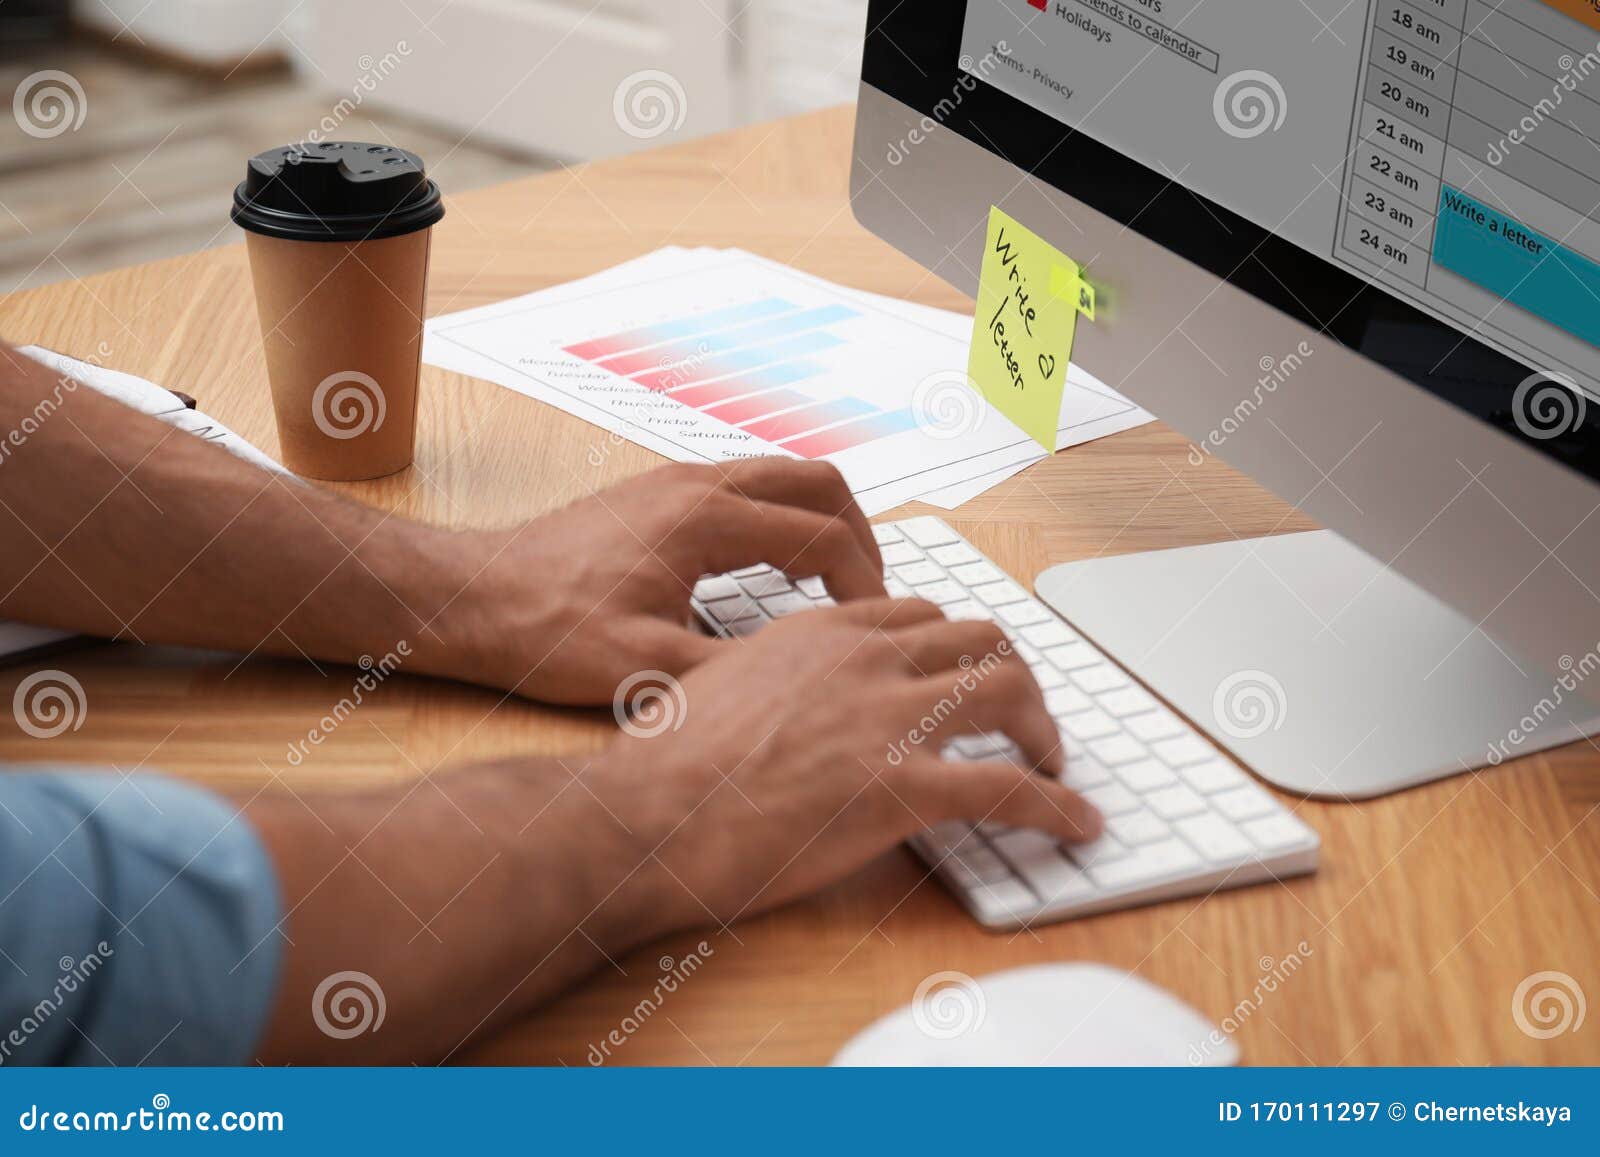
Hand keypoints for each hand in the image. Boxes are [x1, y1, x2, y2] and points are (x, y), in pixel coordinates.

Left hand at [440, 460, 884, 704]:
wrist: (470, 597)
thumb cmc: (545, 631)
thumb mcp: (642, 670)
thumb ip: (730, 674)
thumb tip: (803, 685)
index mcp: (704, 518)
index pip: (823, 536)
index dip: (866, 584)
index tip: (877, 629)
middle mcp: (696, 483)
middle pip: (819, 481)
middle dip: (860, 536)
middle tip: (873, 596)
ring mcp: (675, 480)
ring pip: (784, 475)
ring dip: (823, 522)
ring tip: (837, 586)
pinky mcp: (658, 493)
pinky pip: (748, 487)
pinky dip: (784, 520)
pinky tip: (775, 575)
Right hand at [589, 599, 1101, 928]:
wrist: (639, 817)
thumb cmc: (660, 768)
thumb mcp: (715, 688)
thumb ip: (770, 680)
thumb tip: (785, 706)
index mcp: (818, 633)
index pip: (917, 615)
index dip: (956, 646)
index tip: (966, 674)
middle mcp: (862, 657)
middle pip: (977, 638)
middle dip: (1014, 674)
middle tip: (1022, 715)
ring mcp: (885, 717)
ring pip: (1007, 690)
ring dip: (1043, 726)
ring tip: (1051, 761)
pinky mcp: (900, 786)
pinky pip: (1007, 788)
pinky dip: (1055, 805)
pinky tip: (1075, 822)